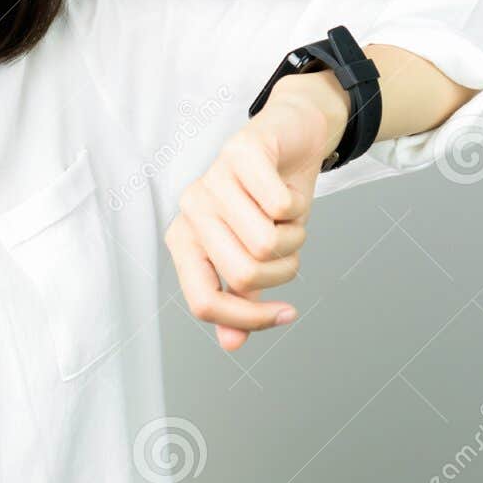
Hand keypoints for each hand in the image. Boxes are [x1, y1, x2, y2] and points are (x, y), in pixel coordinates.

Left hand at [164, 72, 349, 351]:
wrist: (292, 138)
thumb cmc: (268, 201)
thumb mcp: (254, 254)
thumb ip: (239, 297)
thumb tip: (230, 343)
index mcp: (185, 241)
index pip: (204, 302)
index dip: (249, 319)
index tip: (286, 315)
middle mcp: (190, 210)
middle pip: (244, 274)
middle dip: (283, 270)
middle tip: (288, 245)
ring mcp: (212, 178)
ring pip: (267, 243)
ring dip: (294, 236)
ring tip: (285, 216)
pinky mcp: (241, 151)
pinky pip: (280, 206)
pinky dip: (297, 207)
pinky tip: (288, 189)